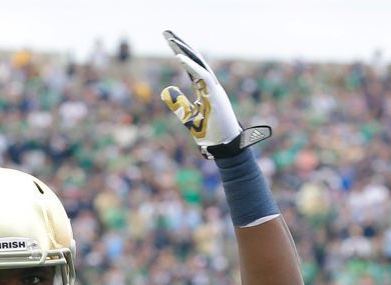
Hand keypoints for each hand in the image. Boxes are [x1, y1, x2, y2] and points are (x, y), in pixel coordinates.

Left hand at [160, 30, 269, 158]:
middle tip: (166, 32)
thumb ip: (178, 103)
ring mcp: (214, 88)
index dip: (180, 53)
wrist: (224, 147)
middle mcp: (210, 84)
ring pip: (199, 63)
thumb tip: (167, 90)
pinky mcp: (215, 95)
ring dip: (184, 50)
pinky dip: (191, 66)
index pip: (191, 66)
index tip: (169, 41)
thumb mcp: (187, 117)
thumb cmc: (209, 132)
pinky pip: (203, 76)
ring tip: (170, 39)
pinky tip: (179, 57)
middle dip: (180, 45)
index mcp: (204, 88)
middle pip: (194, 59)